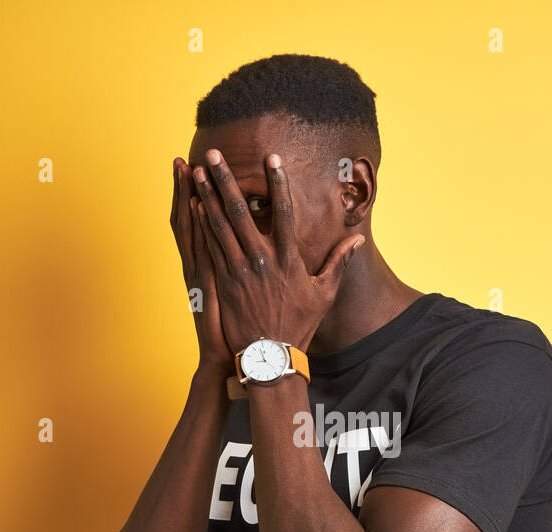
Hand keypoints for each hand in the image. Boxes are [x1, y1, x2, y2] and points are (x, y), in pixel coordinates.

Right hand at [169, 156, 230, 375]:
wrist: (235, 359)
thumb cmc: (241, 330)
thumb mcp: (238, 295)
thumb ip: (240, 269)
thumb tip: (250, 250)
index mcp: (209, 265)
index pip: (198, 223)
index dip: (193, 197)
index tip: (193, 169)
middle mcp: (200, 266)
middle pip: (189, 220)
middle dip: (186, 189)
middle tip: (182, 160)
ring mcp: (203, 275)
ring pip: (192, 231)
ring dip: (190, 200)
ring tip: (186, 172)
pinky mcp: (210, 286)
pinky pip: (203, 253)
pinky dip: (199, 230)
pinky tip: (199, 209)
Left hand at [191, 149, 364, 353]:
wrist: (270, 357)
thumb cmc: (299, 325)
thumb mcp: (324, 294)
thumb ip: (338, 263)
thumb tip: (357, 241)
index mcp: (288, 260)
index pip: (284, 213)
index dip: (278, 184)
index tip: (272, 159)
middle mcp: (262, 261)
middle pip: (241, 213)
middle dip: (227, 181)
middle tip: (216, 154)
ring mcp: (239, 272)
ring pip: (220, 226)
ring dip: (208, 197)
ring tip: (200, 172)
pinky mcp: (222, 283)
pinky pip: (210, 248)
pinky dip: (202, 225)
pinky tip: (194, 206)